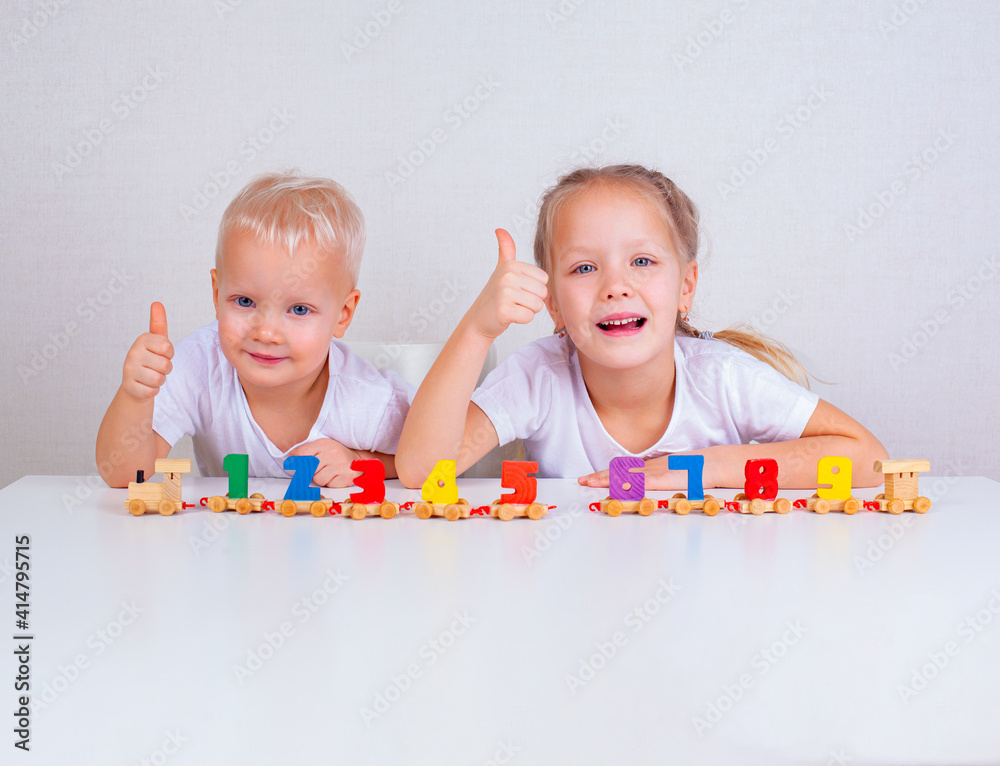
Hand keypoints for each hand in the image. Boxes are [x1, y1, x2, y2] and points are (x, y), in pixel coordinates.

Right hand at [121, 302, 173, 400]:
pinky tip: (145, 385)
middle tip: (156, 367)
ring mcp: (129, 370)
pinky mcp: (129, 387)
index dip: (170, 353)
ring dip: (160, 380)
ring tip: (151, 375)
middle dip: (166, 369)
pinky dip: (153, 390)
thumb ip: (158, 323)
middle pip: (165, 365)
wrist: (135, 382)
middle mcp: (132, 353)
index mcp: (142, 340)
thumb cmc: (151, 358)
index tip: (162, 353)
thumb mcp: (157, 341)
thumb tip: (157, 303)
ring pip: (159, 379)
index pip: (167, 347)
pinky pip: (152, 391)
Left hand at [288, 438, 362, 487]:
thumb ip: (305, 451)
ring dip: (321, 478)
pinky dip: (330, 483)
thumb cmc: (335, 454)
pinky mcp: (346, 477)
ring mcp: (340, 466)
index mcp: (323, 444)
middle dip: (310, 472)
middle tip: (317, 469)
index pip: (301, 454)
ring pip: (318, 479)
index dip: (295, 462)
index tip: (294, 465)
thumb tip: (289, 459)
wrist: (358, 459)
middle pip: (308, 469)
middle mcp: (332, 453)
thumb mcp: (321, 447)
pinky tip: (336, 476)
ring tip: (328, 472)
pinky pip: (329, 485)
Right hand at [466, 229, 548, 339]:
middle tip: (515, 301)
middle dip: (532, 301)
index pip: (544, 279)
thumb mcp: (501, 270)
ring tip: (512, 308)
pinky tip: (509, 316)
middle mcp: (508, 276)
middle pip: (543, 293)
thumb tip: (500, 229)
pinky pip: (528, 317)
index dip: (534, 289)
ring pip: (537, 306)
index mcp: (511, 265)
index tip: (518, 290)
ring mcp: (504, 293)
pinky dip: (521, 320)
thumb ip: (506, 250)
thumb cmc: (495, 296)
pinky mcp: (504, 311)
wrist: (478, 319)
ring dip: (527, 311)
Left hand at [578, 455, 708, 490]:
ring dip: (608, 480)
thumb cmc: (698, 472)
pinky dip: (628, 485)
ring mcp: (656, 472)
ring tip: (591, 482)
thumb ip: (662, 480)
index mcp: (653, 467)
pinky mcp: (664, 479)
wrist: (714, 464)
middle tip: (583, 480)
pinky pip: (642, 482)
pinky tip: (617, 487)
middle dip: (600, 476)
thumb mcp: (676, 474)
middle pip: (621, 471)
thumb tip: (650, 488)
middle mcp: (651, 467)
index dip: (607, 474)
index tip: (591, 477)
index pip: (625, 470)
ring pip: (626, 475)